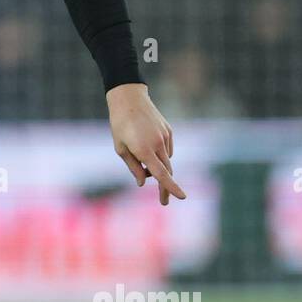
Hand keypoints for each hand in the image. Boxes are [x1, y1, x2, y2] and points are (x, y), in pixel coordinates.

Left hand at [106, 83, 184, 205]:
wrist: (129, 98)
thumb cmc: (119, 125)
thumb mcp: (120, 148)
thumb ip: (133, 167)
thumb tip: (143, 183)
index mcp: (143, 150)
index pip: (161, 173)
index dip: (171, 187)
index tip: (182, 197)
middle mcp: (157, 144)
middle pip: (167, 171)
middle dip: (166, 187)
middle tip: (163, 202)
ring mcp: (165, 136)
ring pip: (166, 160)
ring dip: (158, 167)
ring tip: (139, 158)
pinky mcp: (169, 131)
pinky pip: (167, 149)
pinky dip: (160, 154)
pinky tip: (148, 146)